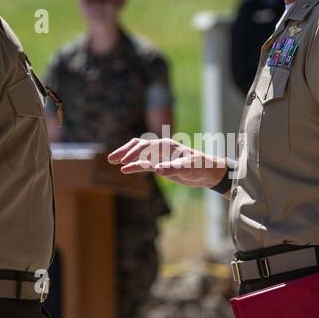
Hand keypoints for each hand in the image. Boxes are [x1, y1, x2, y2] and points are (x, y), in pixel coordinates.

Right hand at [108, 137, 226, 189]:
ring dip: (126, 157)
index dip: (133, 153)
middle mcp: (161, 148)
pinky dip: (134, 166)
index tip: (124, 162)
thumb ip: (173, 168)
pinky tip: (125, 170)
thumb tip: (157, 170)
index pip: (145, 146)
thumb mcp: (188, 169)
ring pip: (139, 154)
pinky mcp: (160, 164)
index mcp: (166, 145)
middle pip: (138, 146)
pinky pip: (144, 164)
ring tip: (112, 161)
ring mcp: (160, 156)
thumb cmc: (200, 167)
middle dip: (124, 151)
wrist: (207, 172)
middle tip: (111, 158)